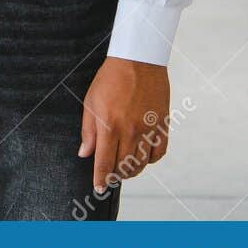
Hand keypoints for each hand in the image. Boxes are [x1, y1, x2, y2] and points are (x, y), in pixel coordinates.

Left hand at [78, 56, 170, 191]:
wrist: (138, 60)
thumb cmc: (111, 78)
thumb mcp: (91, 102)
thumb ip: (88, 130)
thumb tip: (84, 153)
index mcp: (110, 125)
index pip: (104, 162)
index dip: (100, 178)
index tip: (98, 187)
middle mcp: (130, 130)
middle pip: (124, 166)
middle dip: (115, 176)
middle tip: (110, 176)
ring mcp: (148, 129)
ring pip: (142, 164)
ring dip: (132, 171)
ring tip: (124, 170)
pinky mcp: (162, 125)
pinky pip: (159, 152)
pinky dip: (150, 160)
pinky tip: (143, 157)